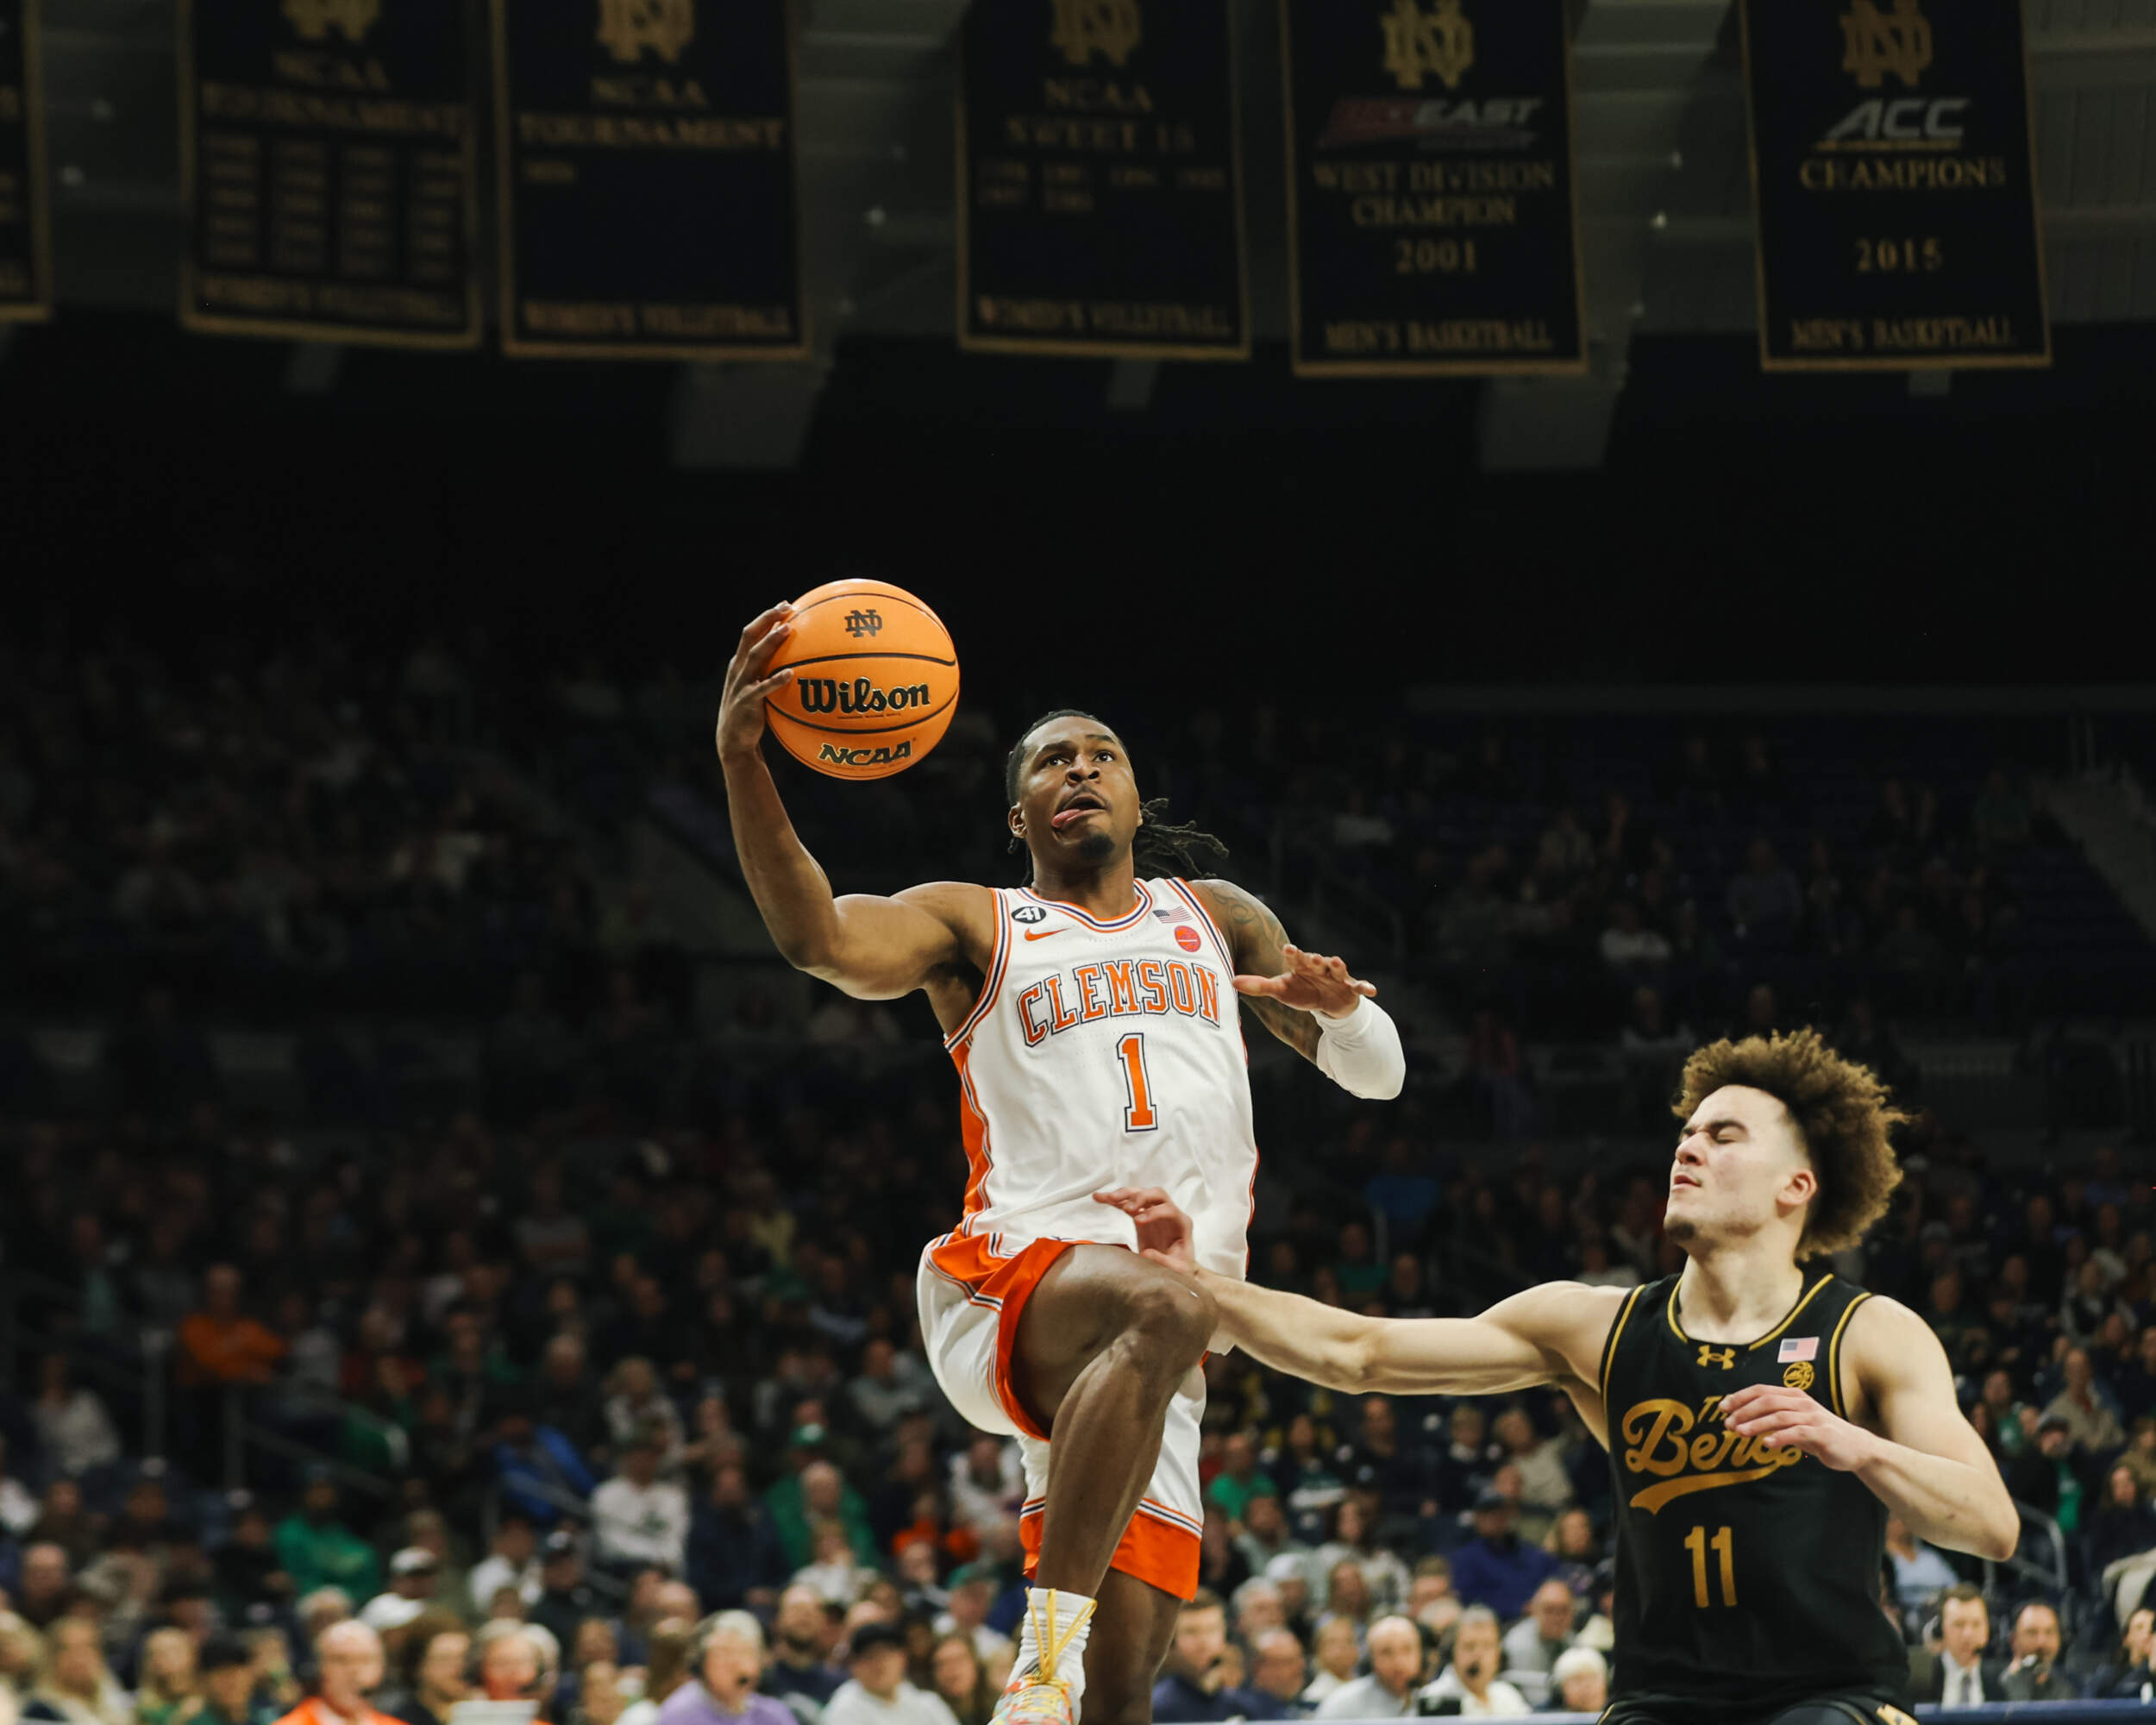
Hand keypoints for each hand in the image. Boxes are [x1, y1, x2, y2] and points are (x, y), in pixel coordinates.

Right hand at [715, 602, 797, 764]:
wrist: (734, 740)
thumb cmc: (752, 712)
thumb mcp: (758, 687)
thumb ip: (769, 671)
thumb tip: (795, 659)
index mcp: (739, 663)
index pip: (751, 632)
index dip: (766, 617)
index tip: (786, 604)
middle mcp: (737, 669)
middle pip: (749, 636)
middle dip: (767, 619)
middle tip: (786, 607)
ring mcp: (740, 684)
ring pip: (755, 656)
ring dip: (771, 641)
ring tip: (787, 630)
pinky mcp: (746, 702)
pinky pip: (762, 688)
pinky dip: (775, 680)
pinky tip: (791, 673)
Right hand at [1093, 1187, 1196, 1274]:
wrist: (1176, 1267)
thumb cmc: (1180, 1267)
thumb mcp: (1178, 1270)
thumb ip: (1165, 1262)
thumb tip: (1147, 1254)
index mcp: (1182, 1223)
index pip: (1169, 1209)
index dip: (1154, 1212)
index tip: (1138, 1221)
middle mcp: (1169, 1213)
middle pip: (1157, 1194)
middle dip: (1140, 1197)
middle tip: (1126, 1207)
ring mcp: (1155, 1212)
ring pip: (1140, 1194)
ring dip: (1124, 1194)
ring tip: (1108, 1198)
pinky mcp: (1141, 1215)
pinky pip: (1127, 1203)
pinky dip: (1114, 1200)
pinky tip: (1100, 1198)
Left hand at [1233, 944, 1375, 1019]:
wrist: (1328, 1003)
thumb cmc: (1301, 992)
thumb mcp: (1280, 990)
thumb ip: (1258, 986)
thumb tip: (1231, 981)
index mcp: (1302, 966)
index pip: (1296, 958)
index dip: (1293, 953)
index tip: (1288, 948)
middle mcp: (1320, 967)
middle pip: (1317, 961)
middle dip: (1315, 959)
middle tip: (1313, 956)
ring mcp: (1337, 976)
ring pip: (1338, 969)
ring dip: (1337, 966)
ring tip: (1336, 962)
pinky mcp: (1351, 988)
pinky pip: (1359, 986)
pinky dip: (1365, 987)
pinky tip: (1371, 990)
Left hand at [1722, 1384, 1877, 1470]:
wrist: (1855, 1447)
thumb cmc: (1820, 1433)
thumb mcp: (1796, 1422)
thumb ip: (1774, 1419)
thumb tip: (1742, 1420)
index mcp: (1793, 1396)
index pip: (1761, 1390)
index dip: (1740, 1397)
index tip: (1723, 1407)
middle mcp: (1802, 1402)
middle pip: (1767, 1401)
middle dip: (1744, 1411)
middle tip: (1727, 1424)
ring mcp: (1812, 1417)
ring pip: (1779, 1416)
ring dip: (1757, 1424)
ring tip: (1740, 1433)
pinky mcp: (1821, 1433)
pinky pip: (1797, 1433)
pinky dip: (1780, 1437)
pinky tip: (1767, 1444)